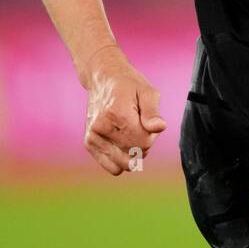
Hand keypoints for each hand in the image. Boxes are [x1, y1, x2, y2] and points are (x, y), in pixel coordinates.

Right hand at [82, 44, 166, 174]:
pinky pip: (113, 168)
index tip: (147, 120)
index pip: (143, 142)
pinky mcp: (89, 144)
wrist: (103, 79)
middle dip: (144, 143)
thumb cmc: (129, 85)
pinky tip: (122, 142)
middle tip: (138, 123)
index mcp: (116, 113)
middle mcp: (101, 127)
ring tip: (129, 132)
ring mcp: (93, 137)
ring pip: (125, 164)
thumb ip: (153, 112)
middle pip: (135, 153)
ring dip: (133, 152)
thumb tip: (159, 127)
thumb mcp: (147, 91)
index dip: (151, 134)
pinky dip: (122, 159)